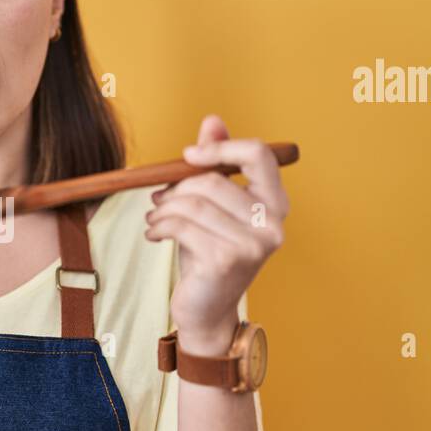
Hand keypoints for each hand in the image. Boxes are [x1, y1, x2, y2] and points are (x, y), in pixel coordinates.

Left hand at [144, 114, 289, 353]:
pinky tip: (154, 234)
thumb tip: (213, 121)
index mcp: (276, 204)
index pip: (258, 155)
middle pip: (213, 181)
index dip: (220, 148)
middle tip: (160, 199)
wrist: (206, 310)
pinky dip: (160, 226)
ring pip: (194, 204)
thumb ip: (217, 164)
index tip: (187, 157)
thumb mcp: (214, 208)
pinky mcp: (226, 261)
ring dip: (164, 209)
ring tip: (155, 218)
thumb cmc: (209, 253)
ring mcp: (252, 245)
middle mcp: (272, 225)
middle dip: (178, 188)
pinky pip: (182, 226)